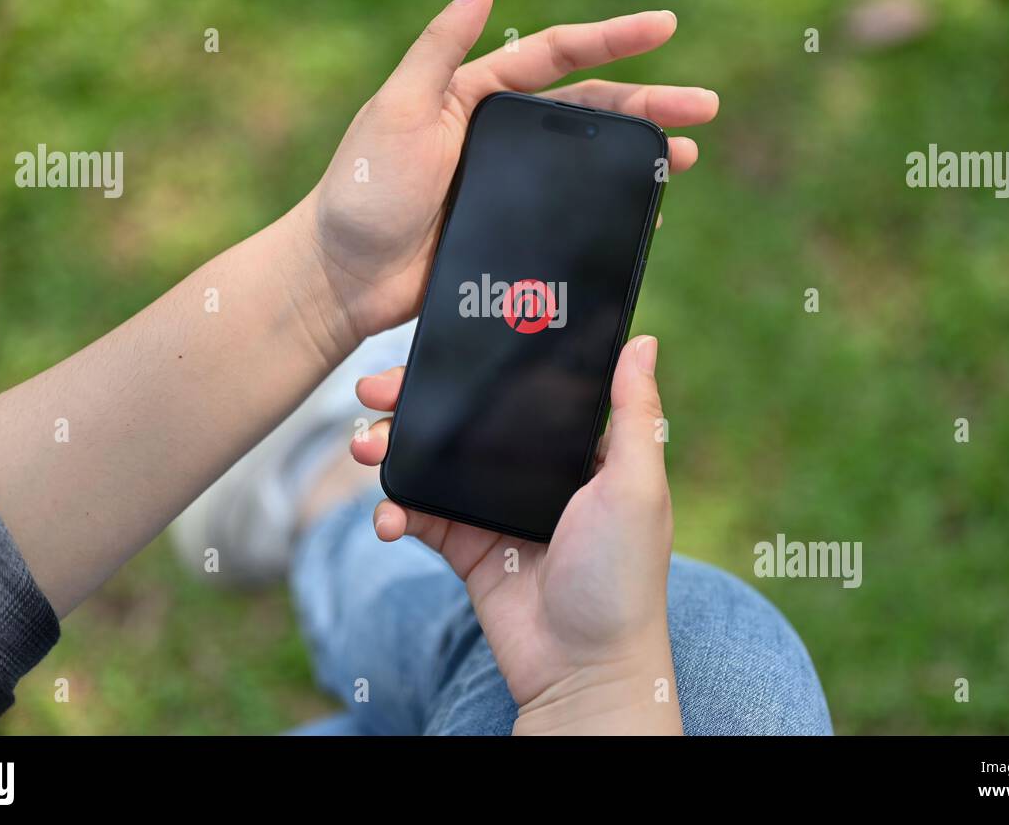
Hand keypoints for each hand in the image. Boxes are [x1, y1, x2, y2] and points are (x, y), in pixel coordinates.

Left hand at [299, 0, 718, 349]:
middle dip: (650, 105)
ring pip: (591, 164)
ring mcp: (512, 187)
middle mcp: (501, 136)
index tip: (666, 27)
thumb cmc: (361, 189)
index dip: (613, 39)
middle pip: (590, 112)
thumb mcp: (397, 109)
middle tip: (705, 107)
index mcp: (477, 96)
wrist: (340, 278)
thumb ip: (440, 47)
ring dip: (640, 157)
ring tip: (685, 158)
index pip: (557, 56)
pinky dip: (613, 209)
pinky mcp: (514, 233)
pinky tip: (646, 211)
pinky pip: (575, 215)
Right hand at [352, 335, 682, 734]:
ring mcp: (495, 509)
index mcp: (577, 451)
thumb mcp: (638, 485)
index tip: (436, 347)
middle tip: (375, 389)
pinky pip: (420, 516)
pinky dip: (395, 511)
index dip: (480, 367)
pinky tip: (388, 516)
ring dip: (393, 448)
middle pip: (465, 420)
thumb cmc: (623, 577)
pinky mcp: (467, 547)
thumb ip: (634, 414)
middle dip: (415, 401)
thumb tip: (642, 340)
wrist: (582, 668)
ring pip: (433, 461)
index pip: (522, 391)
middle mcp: (534, 473)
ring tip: (366, 447)